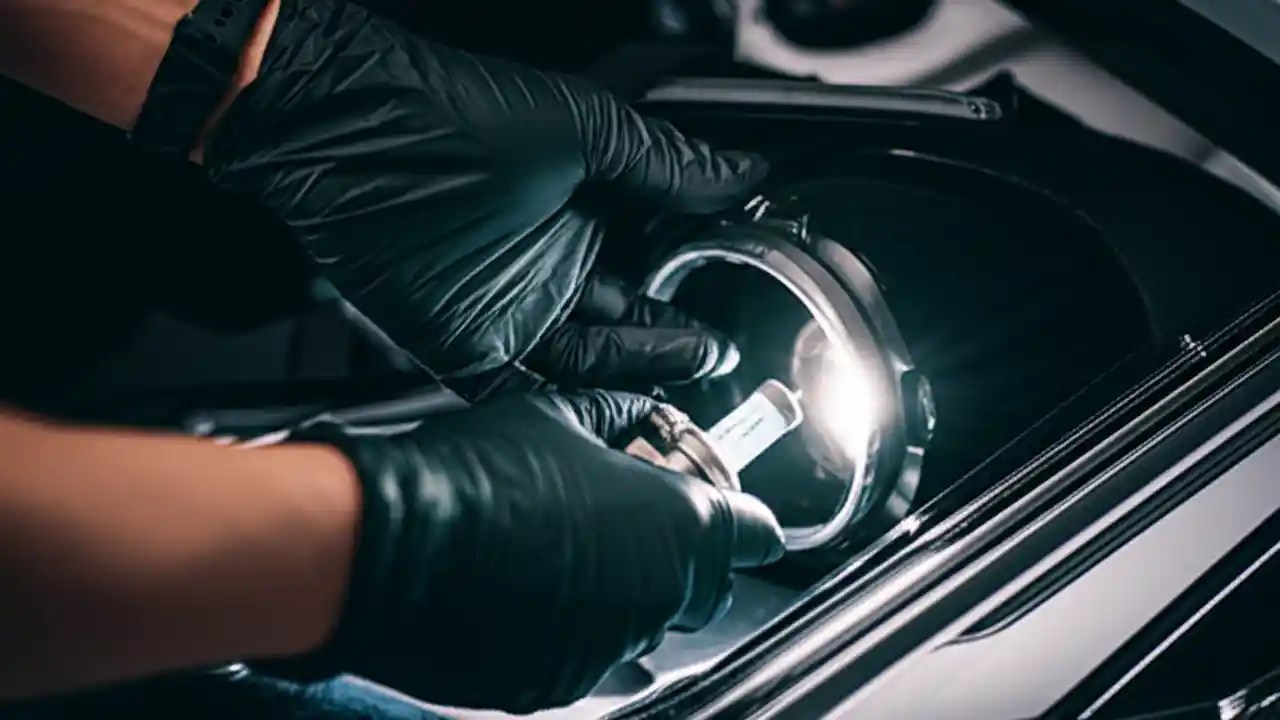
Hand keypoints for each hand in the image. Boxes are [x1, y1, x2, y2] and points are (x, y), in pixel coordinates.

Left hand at [203, 0, 764, 398]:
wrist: (355, 135)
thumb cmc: (460, 116)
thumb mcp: (585, 133)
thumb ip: (666, 166)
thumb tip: (740, 175)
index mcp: (581, 210)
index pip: (654, 258)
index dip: (696, 279)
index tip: (740, 294)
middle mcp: (549, 262)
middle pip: (626, 320)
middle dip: (674, 340)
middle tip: (720, 352)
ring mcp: (507, 306)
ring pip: (584, 363)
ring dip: (634, 373)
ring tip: (683, 374)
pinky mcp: (463, 344)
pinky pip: (519, 391)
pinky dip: (560, 410)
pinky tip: (605, 414)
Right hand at [265, 390, 784, 712]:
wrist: (391, 546)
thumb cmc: (474, 475)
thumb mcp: (559, 416)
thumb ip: (619, 416)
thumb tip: (639, 413)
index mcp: (676, 523)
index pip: (754, 531)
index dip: (751, 522)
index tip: (743, 517)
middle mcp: (657, 594)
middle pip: (704, 587)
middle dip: (683, 559)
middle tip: (635, 522)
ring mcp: (610, 646)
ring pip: (644, 623)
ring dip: (625, 590)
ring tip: (562, 549)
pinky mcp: (560, 682)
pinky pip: (590, 654)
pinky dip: (575, 625)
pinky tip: (528, 587)